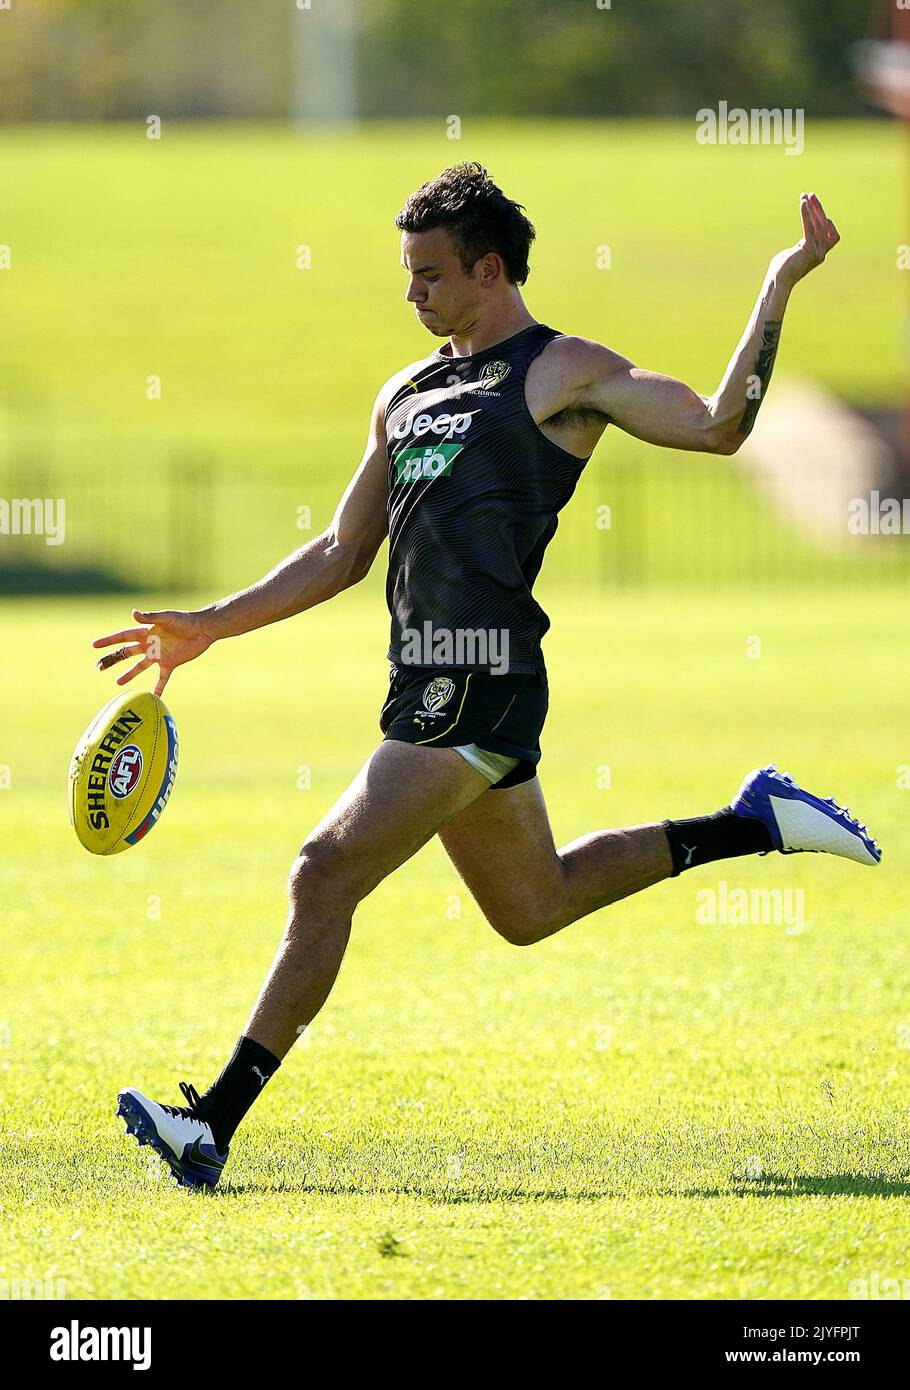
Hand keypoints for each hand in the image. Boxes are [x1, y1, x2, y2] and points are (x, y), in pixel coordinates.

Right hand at [93, 608, 214, 696]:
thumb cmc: (185, 620)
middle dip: (113, 659)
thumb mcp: (167, 617)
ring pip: (140, 667)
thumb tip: (133, 613)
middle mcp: (150, 644)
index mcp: (147, 632)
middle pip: (127, 653)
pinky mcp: (170, 663)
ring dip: (129, 674)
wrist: (203, 629)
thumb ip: (150, 617)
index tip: (95, 645)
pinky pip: (162, 678)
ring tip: (118, 683)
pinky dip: (158, 688)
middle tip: (98, 667)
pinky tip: (152, 697)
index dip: (109, 641)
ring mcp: (159, 655)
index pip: (123, 637)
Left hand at [770, 192, 839, 288]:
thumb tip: (799, 245)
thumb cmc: (781, 270)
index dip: (828, 224)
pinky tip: (803, 203)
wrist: (777, 281)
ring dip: (813, 208)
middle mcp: (821, 252)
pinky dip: (806, 214)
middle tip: (812, 195)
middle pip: (826, 225)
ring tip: (806, 195)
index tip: (816, 212)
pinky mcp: (808, 249)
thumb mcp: (794, 256)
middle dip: (819, 209)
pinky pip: (809, 227)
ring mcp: (816, 251)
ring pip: (819, 224)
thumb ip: (800, 248)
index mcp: (819, 253)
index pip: (833, 236)